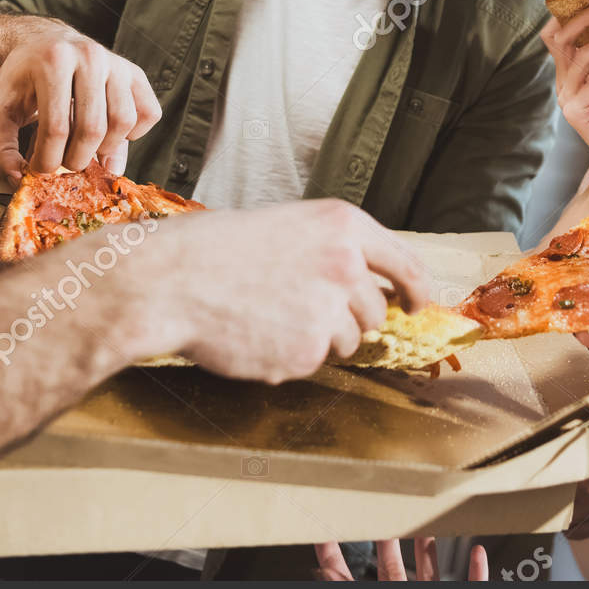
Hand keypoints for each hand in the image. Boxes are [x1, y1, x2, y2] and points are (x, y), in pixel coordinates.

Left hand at [0, 19, 160, 180]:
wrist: (46, 43)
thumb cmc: (23, 80)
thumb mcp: (0, 109)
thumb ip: (0, 148)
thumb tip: (20, 180)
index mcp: (53, 60)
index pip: (56, 128)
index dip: (47, 159)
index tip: (39, 167)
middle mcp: (90, 56)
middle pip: (92, 128)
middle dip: (76, 159)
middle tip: (64, 162)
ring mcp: (117, 63)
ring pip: (123, 123)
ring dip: (105, 150)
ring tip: (85, 150)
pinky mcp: (135, 73)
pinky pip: (148, 114)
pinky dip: (133, 134)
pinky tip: (109, 133)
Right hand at [94, 200, 432, 383]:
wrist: (172, 280)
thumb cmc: (218, 251)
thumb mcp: (289, 228)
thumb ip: (334, 252)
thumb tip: (367, 285)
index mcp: (343, 226)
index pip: (405, 262)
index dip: (416, 288)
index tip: (416, 303)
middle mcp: (346, 264)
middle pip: (375, 310)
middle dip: (349, 318)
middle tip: (301, 310)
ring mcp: (330, 308)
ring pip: (348, 340)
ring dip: (319, 338)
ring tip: (270, 317)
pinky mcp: (309, 349)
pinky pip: (315, 362)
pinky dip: (290, 356)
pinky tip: (257, 335)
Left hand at [315, 539, 487, 580]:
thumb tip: (318, 574)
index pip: (342, 578)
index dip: (332, 554)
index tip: (323, 528)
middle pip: (389, 569)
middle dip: (385, 541)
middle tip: (381, 512)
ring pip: (431, 576)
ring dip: (430, 550)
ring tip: (428, 524)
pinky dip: (478, 573)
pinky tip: (479, 553)